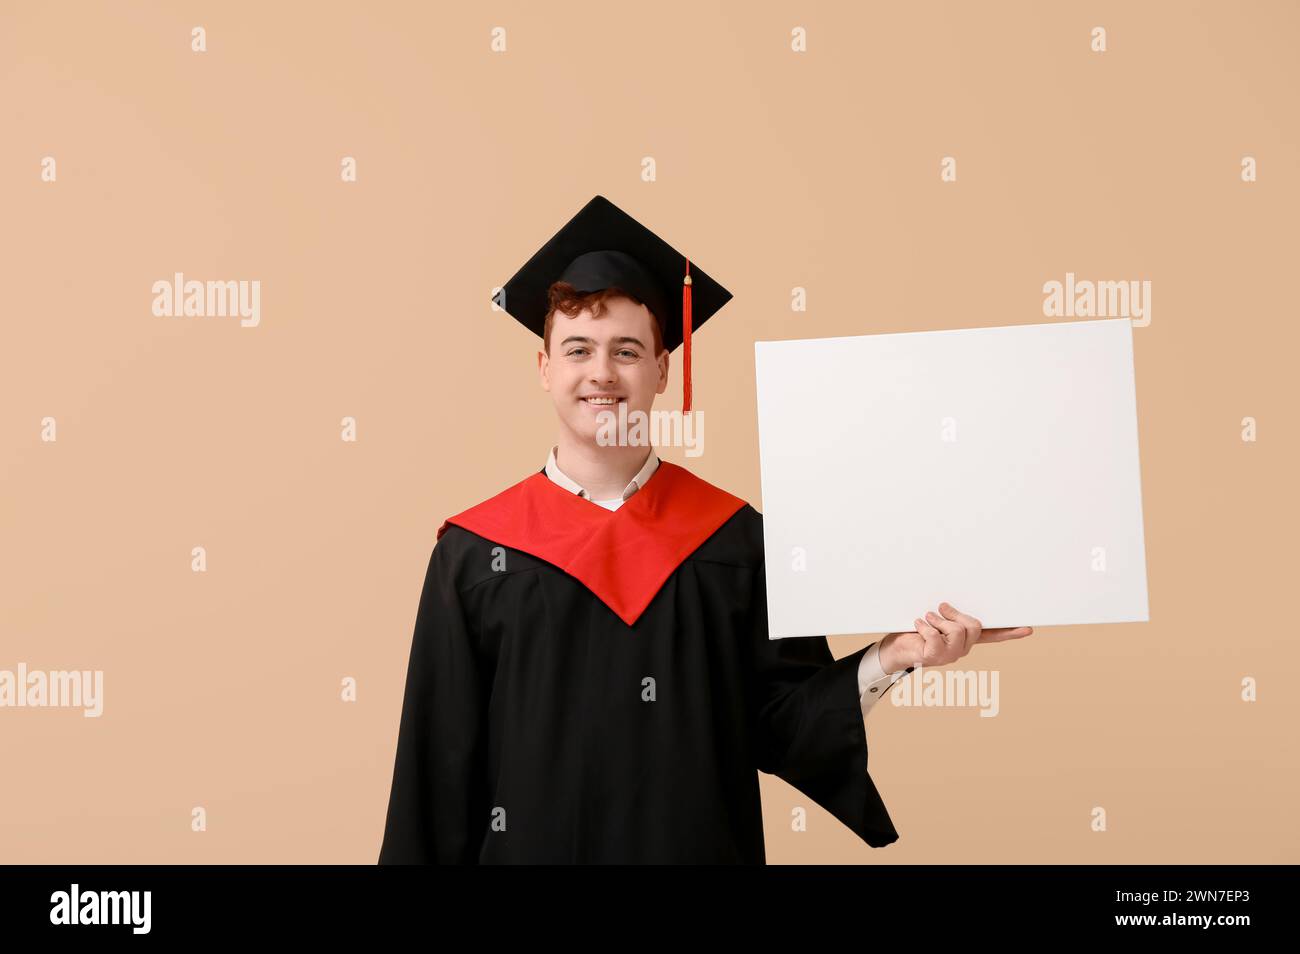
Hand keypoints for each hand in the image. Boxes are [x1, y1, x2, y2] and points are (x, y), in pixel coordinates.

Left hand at [878, 602, 1031, 673]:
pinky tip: (917, 626)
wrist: (895, 649)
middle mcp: (962, 649)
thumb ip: (949, 612)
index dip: (1010, 632)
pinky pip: (936, 635)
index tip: (1027, 628)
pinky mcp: (935, 657)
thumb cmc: (915, 631)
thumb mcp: (936, 618)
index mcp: (966, 639)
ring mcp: (950, 655)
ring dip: (937, 620)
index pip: (993, 635)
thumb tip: (951, 602)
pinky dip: (924, 626)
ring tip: (925, 620)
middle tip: (939, 609)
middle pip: (974, 626)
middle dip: (954, 613)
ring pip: (956, 630)